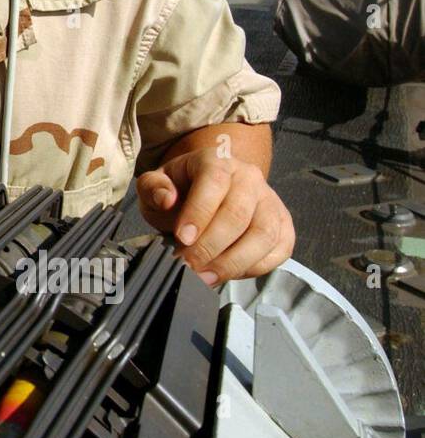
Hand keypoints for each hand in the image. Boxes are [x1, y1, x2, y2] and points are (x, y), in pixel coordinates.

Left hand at [136, 148, 293, 285]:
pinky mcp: (283, 225)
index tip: (182, 238)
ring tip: (205, 276)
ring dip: (233, 262)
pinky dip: (254, 267)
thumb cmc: (181, 189)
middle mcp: (249, 178)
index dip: (199, 213)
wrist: (207, 189)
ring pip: (263, 234)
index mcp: (217, 161)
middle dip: (210, 246)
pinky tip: (228, 273)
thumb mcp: (156, 184)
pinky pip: (278, 250)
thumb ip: (153, 188)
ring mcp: (270, 201)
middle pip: (239, 214)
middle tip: (188, 264)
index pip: (214, 182)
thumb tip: (166, 199)